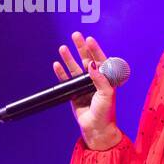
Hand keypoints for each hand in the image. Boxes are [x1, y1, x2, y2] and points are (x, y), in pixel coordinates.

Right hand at [54, 31, 120, 148]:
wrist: (96, 128)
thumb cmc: (105, 112)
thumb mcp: (106, 94)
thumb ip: (100, 79)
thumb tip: (91, 64)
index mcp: (106, 79)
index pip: (101, 60)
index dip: (95, 50)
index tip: (89, 39)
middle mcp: (95, 80)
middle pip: (87, 60)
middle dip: (81, 48)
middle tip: (75, 35)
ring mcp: (83, 86)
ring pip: (75, 68)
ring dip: (69, 58)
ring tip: (62, 47)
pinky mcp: (73, 93)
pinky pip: (66, 81)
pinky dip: (61, 73)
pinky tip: (56, 64)